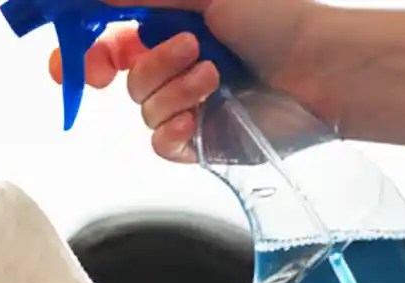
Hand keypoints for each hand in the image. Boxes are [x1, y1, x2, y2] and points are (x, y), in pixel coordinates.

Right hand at [48, 0, 318, 161]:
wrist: (324, 67)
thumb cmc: (280, 19)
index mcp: (170, 28)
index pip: (108, 42)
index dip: (83, 51)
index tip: (80, 59)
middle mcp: (175, 67)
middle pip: (120, 76)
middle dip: (135, 65)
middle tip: (157, 54)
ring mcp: (187, 106)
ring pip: (142, 107)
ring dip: (173, 87)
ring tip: (213, 72)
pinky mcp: (200, 141)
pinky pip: (160, 142)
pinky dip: (174, 127)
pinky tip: (201, 113)